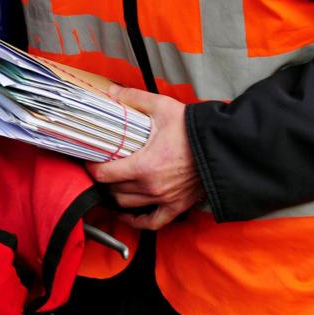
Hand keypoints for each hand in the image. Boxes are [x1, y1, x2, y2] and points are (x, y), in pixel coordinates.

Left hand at [85, 85, 203, 230]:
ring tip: (113, 184)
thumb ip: (134, 99)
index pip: (104, 174)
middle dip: (104, 179)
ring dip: (116, 195)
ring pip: (127, 204)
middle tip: (103, 167)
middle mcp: (151, 187)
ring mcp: (164, 199)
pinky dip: (136, 221)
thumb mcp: (162, 107)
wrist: (223, 145)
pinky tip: (127, 215)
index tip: (90, 160)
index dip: (92, 167)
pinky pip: (151, 222)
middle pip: (113, 190)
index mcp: (144, 165)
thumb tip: (111, 92)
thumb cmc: (194, 129)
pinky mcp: (177, 206)